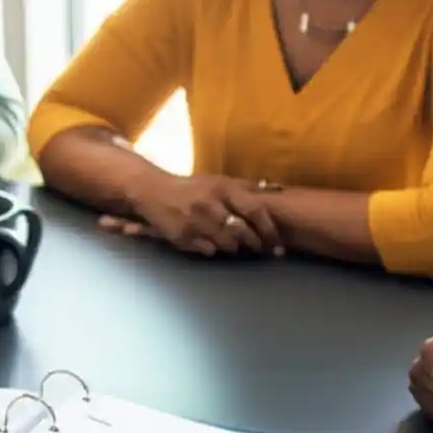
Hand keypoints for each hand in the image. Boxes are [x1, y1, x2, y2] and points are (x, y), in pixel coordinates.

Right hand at [120, 174, 283, 257]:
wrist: (153, 191)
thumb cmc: (192, 187)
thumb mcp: (220, 181)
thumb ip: (247, 187)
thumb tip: (277, 188)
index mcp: (223, 188)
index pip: (255, 211)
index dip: (270, 230)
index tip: (279, 243)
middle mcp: (212, 205)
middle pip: (243, 232)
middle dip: (256, 244)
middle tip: (264, 251)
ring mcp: (197, 223)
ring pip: (228, 244)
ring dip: (236, 247)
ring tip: (238, 245)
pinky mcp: (184, 237)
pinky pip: (209, 250)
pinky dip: (215, 249)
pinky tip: (213, 244)